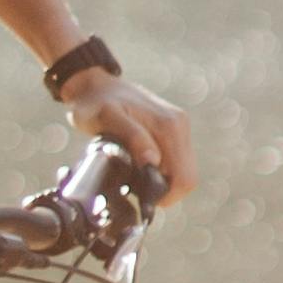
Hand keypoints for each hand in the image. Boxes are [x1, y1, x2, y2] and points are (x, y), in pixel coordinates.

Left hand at [70, 77, 195, 207]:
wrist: (95, 85)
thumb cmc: (95, 104)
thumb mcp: (106, 118)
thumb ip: (132, 136)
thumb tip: (153, 161)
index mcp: (169, 125)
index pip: (184, 177)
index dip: (166, 196)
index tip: (141, 197)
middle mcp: (179, 125)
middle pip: (187, 177)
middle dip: (165, 190)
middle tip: (135, 189)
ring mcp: (178, 127)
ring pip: (182, 171)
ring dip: (162, 181)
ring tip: (134, 176)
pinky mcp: (173, 130)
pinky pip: (175, 161)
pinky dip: (161, 171)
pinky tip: (139, 167)